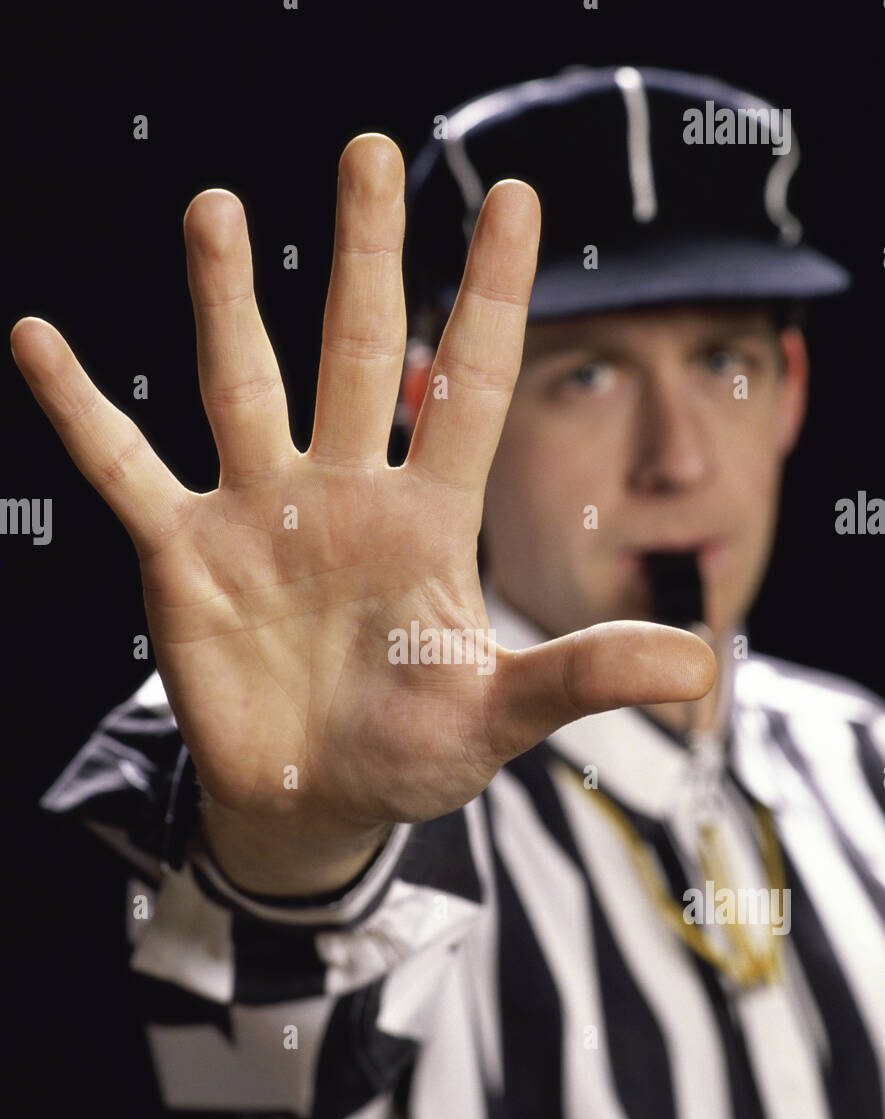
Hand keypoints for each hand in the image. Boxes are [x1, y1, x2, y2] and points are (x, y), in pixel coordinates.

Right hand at [11, 134, 714, 870]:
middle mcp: (343, 494)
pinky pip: (123, 466)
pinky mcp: (182, 552)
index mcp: (427, 520)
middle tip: (371, 149)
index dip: (490, 296)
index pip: (467, 387)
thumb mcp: (501, 717)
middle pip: (355, 351)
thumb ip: (584, 677)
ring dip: (225, 299)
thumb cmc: (414, 753)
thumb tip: (704, 668)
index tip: (517, 199)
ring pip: (241, 383)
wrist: (316, 799)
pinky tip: (36, 340)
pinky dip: (80, 410)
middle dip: (365, 255)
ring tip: (216, 207)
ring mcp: (258, 513)